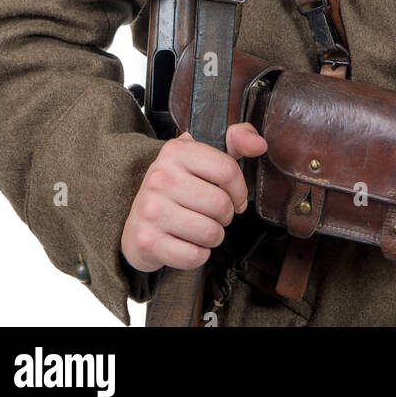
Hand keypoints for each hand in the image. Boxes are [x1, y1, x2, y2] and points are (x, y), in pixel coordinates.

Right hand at [121, 122, 267, 272]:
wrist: (136, 220)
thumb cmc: (177, 187)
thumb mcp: (202, 156)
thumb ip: (235, 141)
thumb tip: (260, 144)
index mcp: (175, 151)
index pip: (227, 170)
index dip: (240, 189)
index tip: (236, 198)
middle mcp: (159, 178)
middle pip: (220, 204)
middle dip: (226, 215)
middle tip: (216, 216)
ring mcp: (151, 210)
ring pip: (210, 233)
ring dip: (214, 236)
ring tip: (203, 229)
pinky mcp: (147, 241)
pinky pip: (194, 256)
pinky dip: (198, 255)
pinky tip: (188, 243)